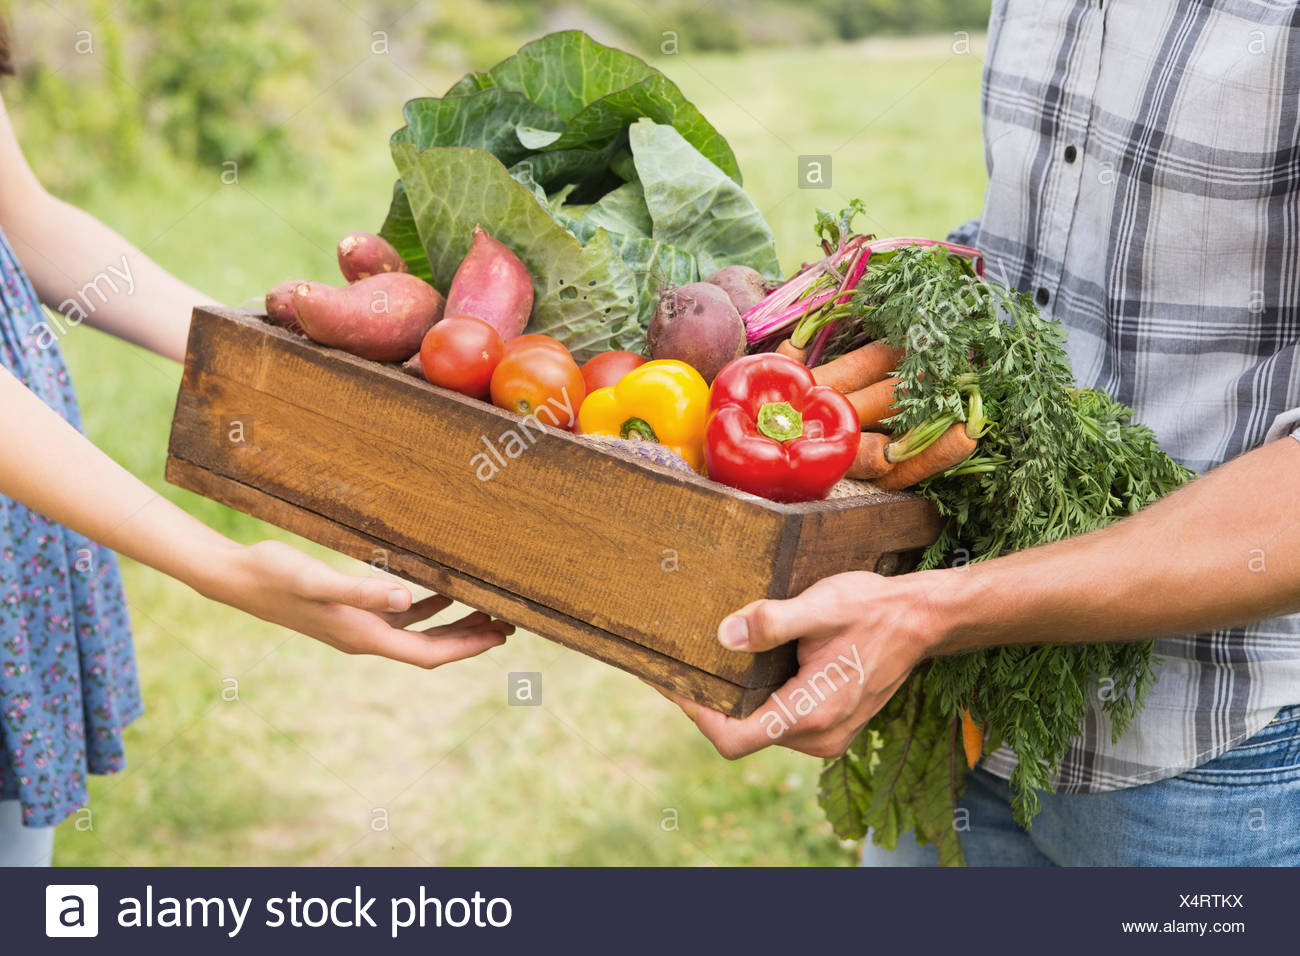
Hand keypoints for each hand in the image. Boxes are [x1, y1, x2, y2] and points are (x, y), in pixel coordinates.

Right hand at [203, 539, 513, 666]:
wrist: (237, 577)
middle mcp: (365, 637)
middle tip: (510, 623)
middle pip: (430, 647)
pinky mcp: (349, 611)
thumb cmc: (276, 576)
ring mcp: (357, 626)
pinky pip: (398, 615)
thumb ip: (361, 589)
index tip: (501, 635)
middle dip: (471, 638)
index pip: (428, 653)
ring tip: (488, 609)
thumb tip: (405, 600)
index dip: (467, 647)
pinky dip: (426, 607)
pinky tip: (441, 590)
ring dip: (453, 623)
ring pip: (418, 632)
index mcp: (364, 636)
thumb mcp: (319, 580)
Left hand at [666, 569, 948, 758]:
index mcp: (811, 712)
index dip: (696, 715)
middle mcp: (819, 736)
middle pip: (742, 737)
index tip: (673, 684)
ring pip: (761, 731)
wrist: (921, 620)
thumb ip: (771, 621)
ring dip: (735, 704)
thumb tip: (724, 636)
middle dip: (710, 706)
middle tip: (682, 668)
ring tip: (712, 664)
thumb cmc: (872, 609)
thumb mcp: (820, 605)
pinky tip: (749, 670)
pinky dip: (759, 702)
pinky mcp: (831, 726)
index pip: (734, 738)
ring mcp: (827, 736)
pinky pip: (781, 724)